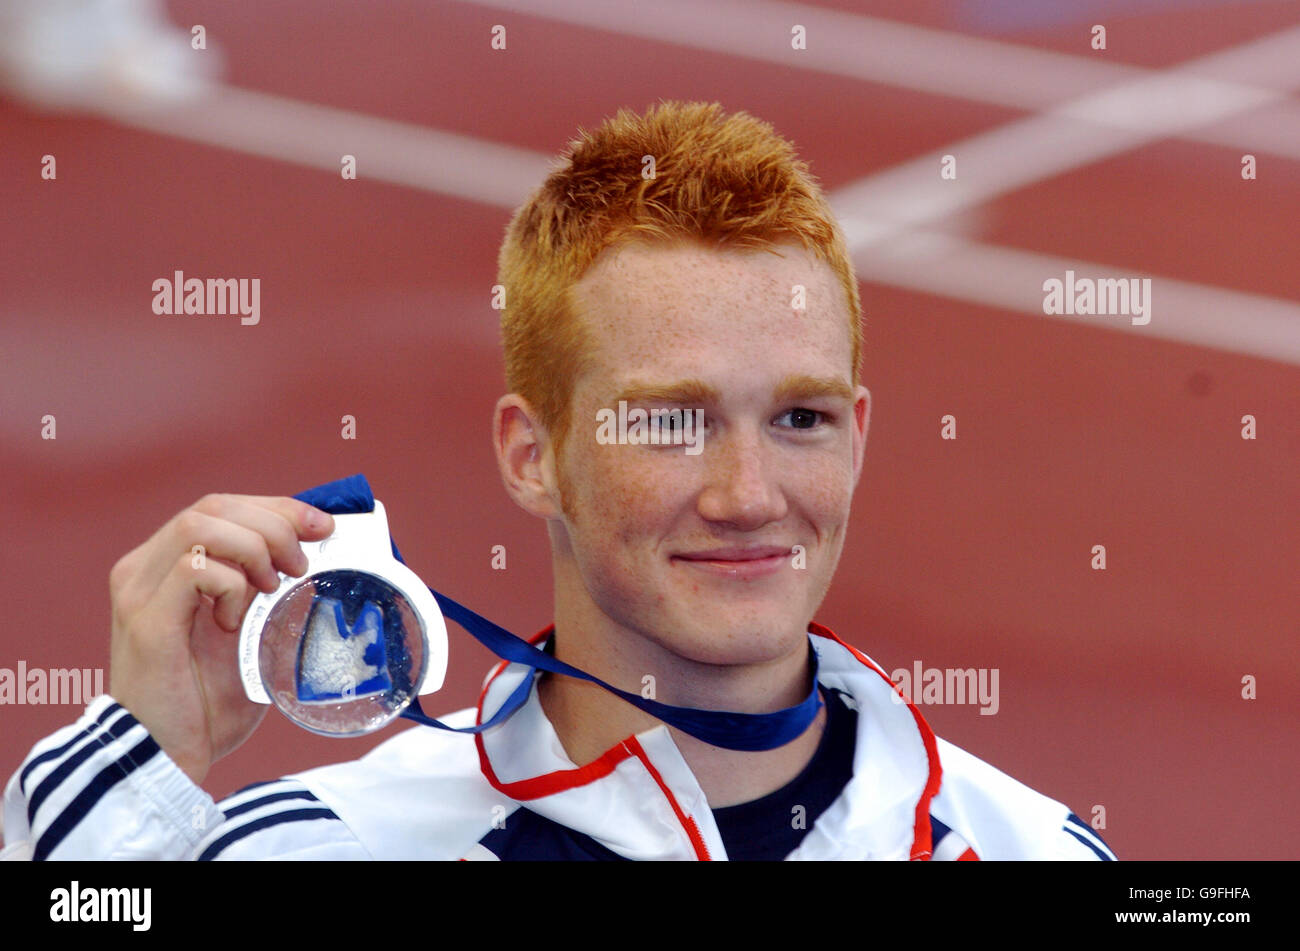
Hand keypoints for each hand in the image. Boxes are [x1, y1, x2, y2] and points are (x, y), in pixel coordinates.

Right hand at [108, 494, 333, 784]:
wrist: (167, 757)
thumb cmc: (207, 701)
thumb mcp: (249, 633)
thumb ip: (267, 593)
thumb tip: (318, 557)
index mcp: (164, 566)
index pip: (221, 508)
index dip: (276, 508)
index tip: (322, 526)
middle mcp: (143, 570)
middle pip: (212, 506)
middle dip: (274, 522)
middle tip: (303, 563)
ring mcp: (139, 591)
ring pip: (200, 525)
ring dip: (254, 547)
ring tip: (273, 586)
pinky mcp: (145, 619)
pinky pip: (194, 569)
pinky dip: (230, 585)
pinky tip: (236, 622)